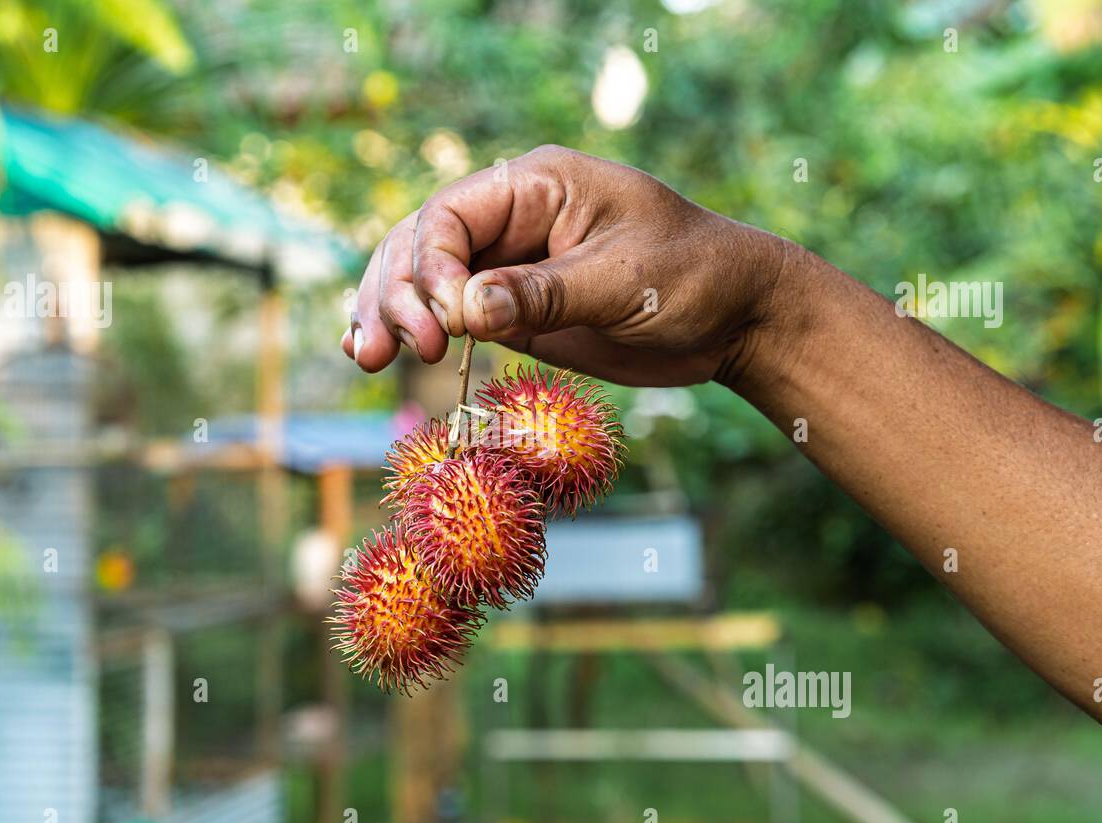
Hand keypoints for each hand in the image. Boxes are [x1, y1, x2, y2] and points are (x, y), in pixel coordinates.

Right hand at [342, 145, 790, 386]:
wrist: (734, 318)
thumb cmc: (695, 278)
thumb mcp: (624, 278)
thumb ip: (544, 292)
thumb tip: (466, 307)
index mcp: (536, 186)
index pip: (449, 215)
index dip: (428, 267)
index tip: (442, 322)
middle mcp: (511, 220)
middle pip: (419, 244)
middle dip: (393, 294)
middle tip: (389, 352)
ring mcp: (507, 266)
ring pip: (421, 280)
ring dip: (387, 314)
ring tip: (367, 357)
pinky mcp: (512, 310)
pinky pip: (448, 315)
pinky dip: (413, 330)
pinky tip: (378, 352)